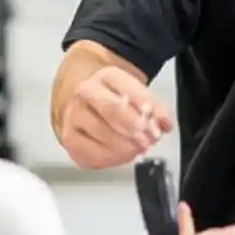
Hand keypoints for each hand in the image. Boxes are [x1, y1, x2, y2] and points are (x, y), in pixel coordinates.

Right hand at [58, 66, 172, 168]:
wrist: (91, 105)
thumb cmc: (119, 101)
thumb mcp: (141, 97)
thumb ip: (156, 109)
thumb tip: (164, 124)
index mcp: (107, 76)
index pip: (128, 89)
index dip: (144, 108)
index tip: (157, 125)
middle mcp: (85, 92)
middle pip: (112, 110)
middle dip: (134, 128)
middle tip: (148, 141)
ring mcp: (73, 115)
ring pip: (101, 133)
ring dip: (125, 145)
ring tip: (139, 148)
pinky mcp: (70, 139)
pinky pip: (91, 153)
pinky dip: (111, 158)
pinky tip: (123, 155)